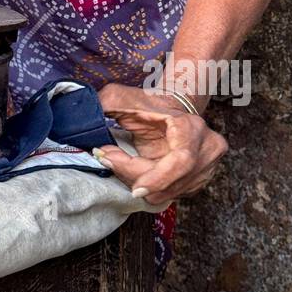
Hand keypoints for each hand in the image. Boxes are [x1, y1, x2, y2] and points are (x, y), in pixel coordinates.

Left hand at [94, 82, 227, 205]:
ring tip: (115, 160)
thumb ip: (107, 102)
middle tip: (106, 158)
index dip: (157, 178)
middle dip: (132, 175)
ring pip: (165, 194)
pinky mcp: (195, 184)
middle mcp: (205, 152)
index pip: (181, 161)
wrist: (175, 108)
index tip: (134, 187)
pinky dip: (144, 186)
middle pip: (169, 183)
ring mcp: (204, 171)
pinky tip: (130, 169)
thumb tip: (86, 113)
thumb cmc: (150, 102)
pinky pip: (166, 195)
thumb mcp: (125, 96)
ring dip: (135, 181)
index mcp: (192, 128)